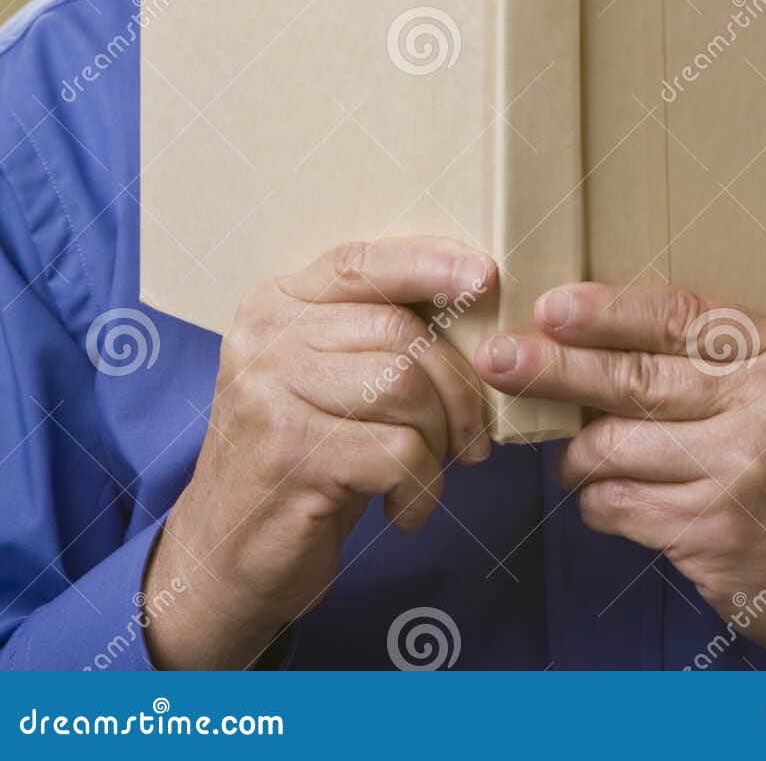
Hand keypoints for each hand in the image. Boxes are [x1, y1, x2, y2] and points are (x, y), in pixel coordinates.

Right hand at [144, 236, 494, 668]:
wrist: (225, 557)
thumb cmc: (300, 462)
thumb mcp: (324, 381)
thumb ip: (372, 335)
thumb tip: (474, 299)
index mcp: (275, 306)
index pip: (363, 264)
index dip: (430, 263)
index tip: (485, 276)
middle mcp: (266, 339)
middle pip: (401, 332)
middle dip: (458, 388)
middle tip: (472, 438)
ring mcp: (271, 395)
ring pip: (406, 386)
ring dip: (441, 439)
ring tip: (428, 473)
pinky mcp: (290, 456)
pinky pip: (399, 452)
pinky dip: (421, 488)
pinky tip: (403, 510)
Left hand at [475, 284, 765, 669]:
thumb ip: (727, 362)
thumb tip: (612, 341)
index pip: (678, 318)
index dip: (607, 311)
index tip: (550, 306)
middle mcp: (763, 408)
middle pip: (632, 379)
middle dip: (553, 368)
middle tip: (497, 360)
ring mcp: (739, 476)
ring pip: (614, 450)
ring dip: (576, 456)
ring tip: (570, 458)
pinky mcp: (715, 537)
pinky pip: (623, 508)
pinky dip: (600, 505)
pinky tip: (604, 503)